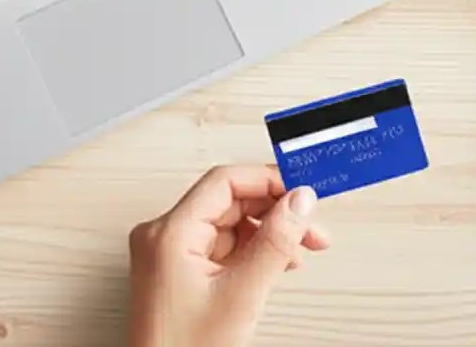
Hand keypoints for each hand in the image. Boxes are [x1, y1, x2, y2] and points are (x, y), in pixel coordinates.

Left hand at [128, 165, 328, 346]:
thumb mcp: (242, 294)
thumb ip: (275, 241)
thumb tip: (299, 201)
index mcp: (169, 234)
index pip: (225, 182)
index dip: (269, 180)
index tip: (304, 189)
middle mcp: (164, 237)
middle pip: (230, 202)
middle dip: (276, 211)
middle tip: (311, 225)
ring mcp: (170, 255)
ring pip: (231, 225)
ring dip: (269, 233)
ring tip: (300, 250)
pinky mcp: (180, 272)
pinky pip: (224, 247)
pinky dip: (253, 252)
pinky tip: (276, 264)